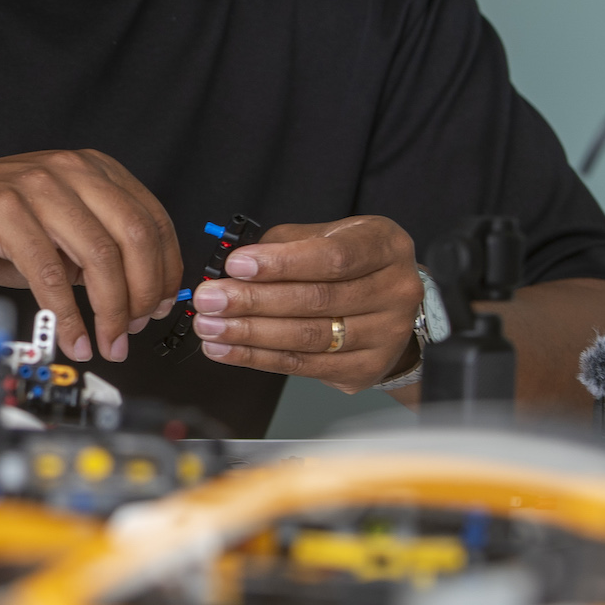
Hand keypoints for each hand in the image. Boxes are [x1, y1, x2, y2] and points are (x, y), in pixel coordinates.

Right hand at [0, 151, 180, 363]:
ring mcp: (35, 185)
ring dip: (111, 312)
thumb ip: (90, 251)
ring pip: (100, 257)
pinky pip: (50, 273)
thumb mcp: (48, 231)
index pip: (152, 219)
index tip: (161, 308)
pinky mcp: (3, 210)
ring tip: (107, 343)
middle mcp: (67, 169)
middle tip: (135, 331)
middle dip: (144, 296)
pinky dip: (67, 315)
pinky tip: (71, 337)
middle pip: (135, 238)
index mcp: (87, 168)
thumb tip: (140, 294)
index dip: (165, 271)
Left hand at [191, 215, 419, 391]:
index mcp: (385, 247)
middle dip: (253, 301)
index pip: (334, 257)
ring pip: (308, 337)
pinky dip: (258, 358)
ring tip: (209, 327)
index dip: (282, 263)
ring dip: (250, 334)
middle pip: (317, 300)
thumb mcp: (322, 236)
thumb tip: (235, 266)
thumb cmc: (345, 263)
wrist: (384, 307)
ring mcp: (386, 335)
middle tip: (209, 300)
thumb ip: (283, 244)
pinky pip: (304, 366)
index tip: (236, 265)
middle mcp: (395, 291)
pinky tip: (227, 350)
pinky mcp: (366, 368)